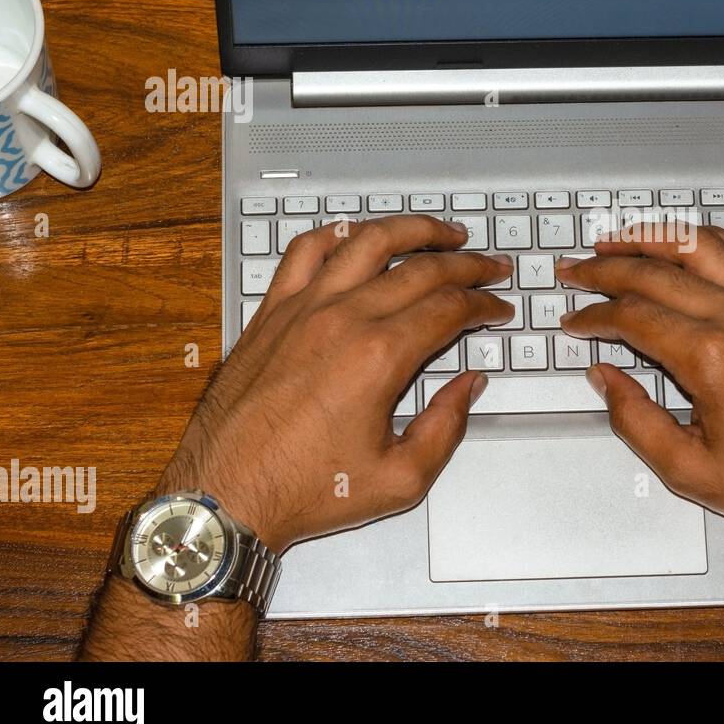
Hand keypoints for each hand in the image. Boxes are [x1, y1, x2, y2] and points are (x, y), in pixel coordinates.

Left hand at [158, 216, 513, 550]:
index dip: (484, 304)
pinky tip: (360, 237)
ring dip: (414, 230)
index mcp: (378, 358)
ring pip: (368, 241)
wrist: (225, 493)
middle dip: (468, 265)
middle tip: (492, 267)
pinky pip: (306, 251)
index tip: (498, 309)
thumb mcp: (400, 479)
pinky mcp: (271, 311)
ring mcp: (302, 309)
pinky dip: (339, 234)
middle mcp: (341, 320)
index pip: (449, 309)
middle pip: (421, 269)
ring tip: (444, 233)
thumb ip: (446, 427)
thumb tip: (468, 385)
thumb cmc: (302, 490)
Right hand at [557, 224, 723, 552]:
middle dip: (606, 268)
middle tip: (577, 270)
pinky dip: (713, 240)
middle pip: (658, 271)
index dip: (593, 317)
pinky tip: (692, 242)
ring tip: (619, 240)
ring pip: (704, 245)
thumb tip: (606, 379)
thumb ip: (636, 421)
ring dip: (654, 237)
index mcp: (714, 359)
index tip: (576, 322)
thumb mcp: (692, 470)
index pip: (633, 316)